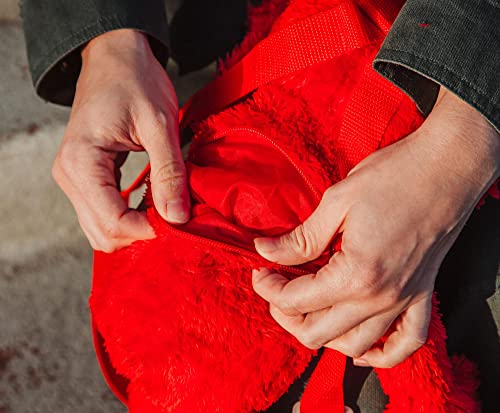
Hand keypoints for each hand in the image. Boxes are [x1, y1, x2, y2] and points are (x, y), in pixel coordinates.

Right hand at [52, 29, 189, 251]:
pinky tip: (152, 201)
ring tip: (165, 206)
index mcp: (81, 162)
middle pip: (103, 234)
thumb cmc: (135, 81)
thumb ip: (169, 172)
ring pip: (102, 229)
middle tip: (174, 214)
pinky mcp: (86, 178)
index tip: (179, 220)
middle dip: (141, 232)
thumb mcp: (159, 124)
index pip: (112, 221)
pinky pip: (104, 212)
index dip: (148, 229)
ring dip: (135, 227)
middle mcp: (69, 176)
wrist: (115, 57)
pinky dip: (129, 215)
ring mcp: (74, 179)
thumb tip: (177, 217)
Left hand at [253, 89, 499, 367]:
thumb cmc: (393, 177)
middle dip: (286, 314)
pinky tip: (359, 348)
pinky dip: (381, 354)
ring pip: (355, 345)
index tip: (259, 269)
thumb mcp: (336, 201)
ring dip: (323, 334)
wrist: (447, 166)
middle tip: (274, 287)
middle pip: (318, 333)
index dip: (269, 288)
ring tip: (307, 309)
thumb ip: (300, 237)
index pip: (297, 300)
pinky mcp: (422, 295)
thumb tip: (265, 250)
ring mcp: (405, 300)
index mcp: (356, 275)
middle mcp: (381, 298)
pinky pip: (405, 343)